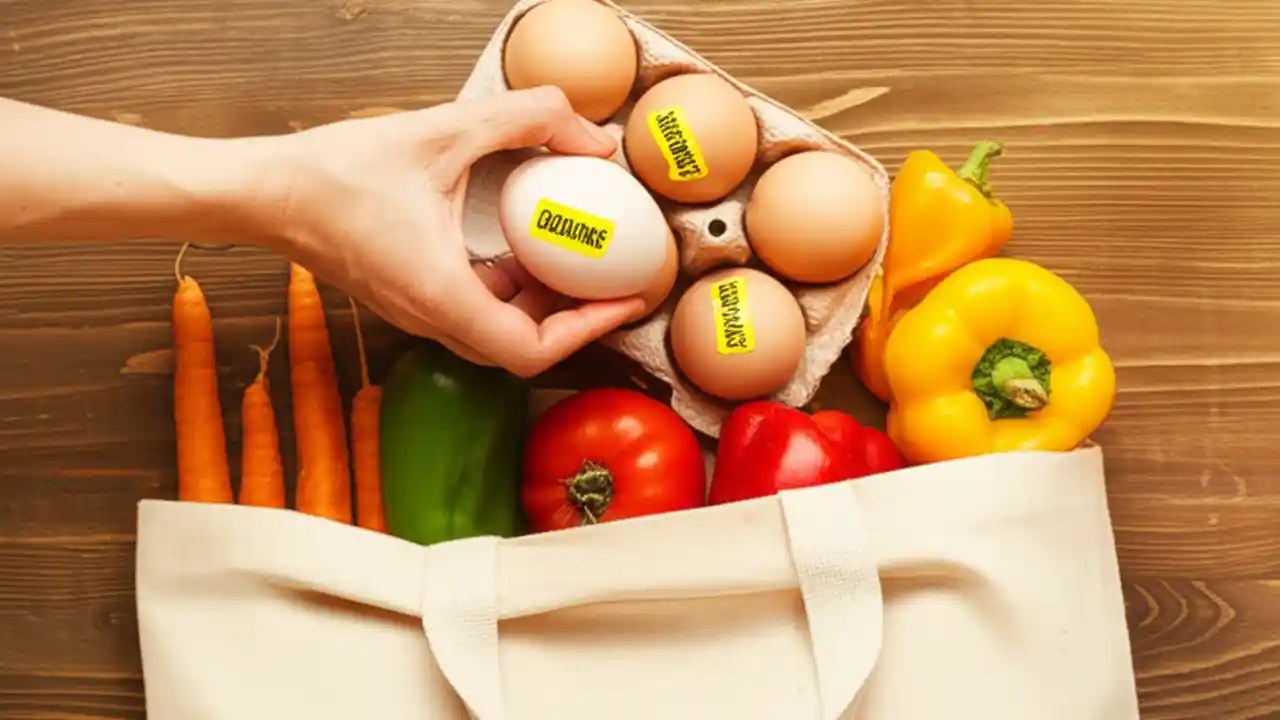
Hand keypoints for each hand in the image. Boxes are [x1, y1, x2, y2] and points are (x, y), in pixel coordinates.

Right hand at [258, 86, 643, 376]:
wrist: (264, 192)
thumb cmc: (334, 172)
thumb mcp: (441, 131)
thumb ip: (523, 120)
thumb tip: (589, 134)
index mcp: (442, 295)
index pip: (530, 352)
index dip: (587, 332)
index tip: (620, 302)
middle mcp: (430, 317)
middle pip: (519, 349)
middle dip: (572, 319)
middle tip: (608, 280)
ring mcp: (415, 313)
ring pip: (494, 332)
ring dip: (538, 304)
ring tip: (570, 258)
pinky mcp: (406, 299)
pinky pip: (470, 312)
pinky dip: (505, 290)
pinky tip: (516, 245)